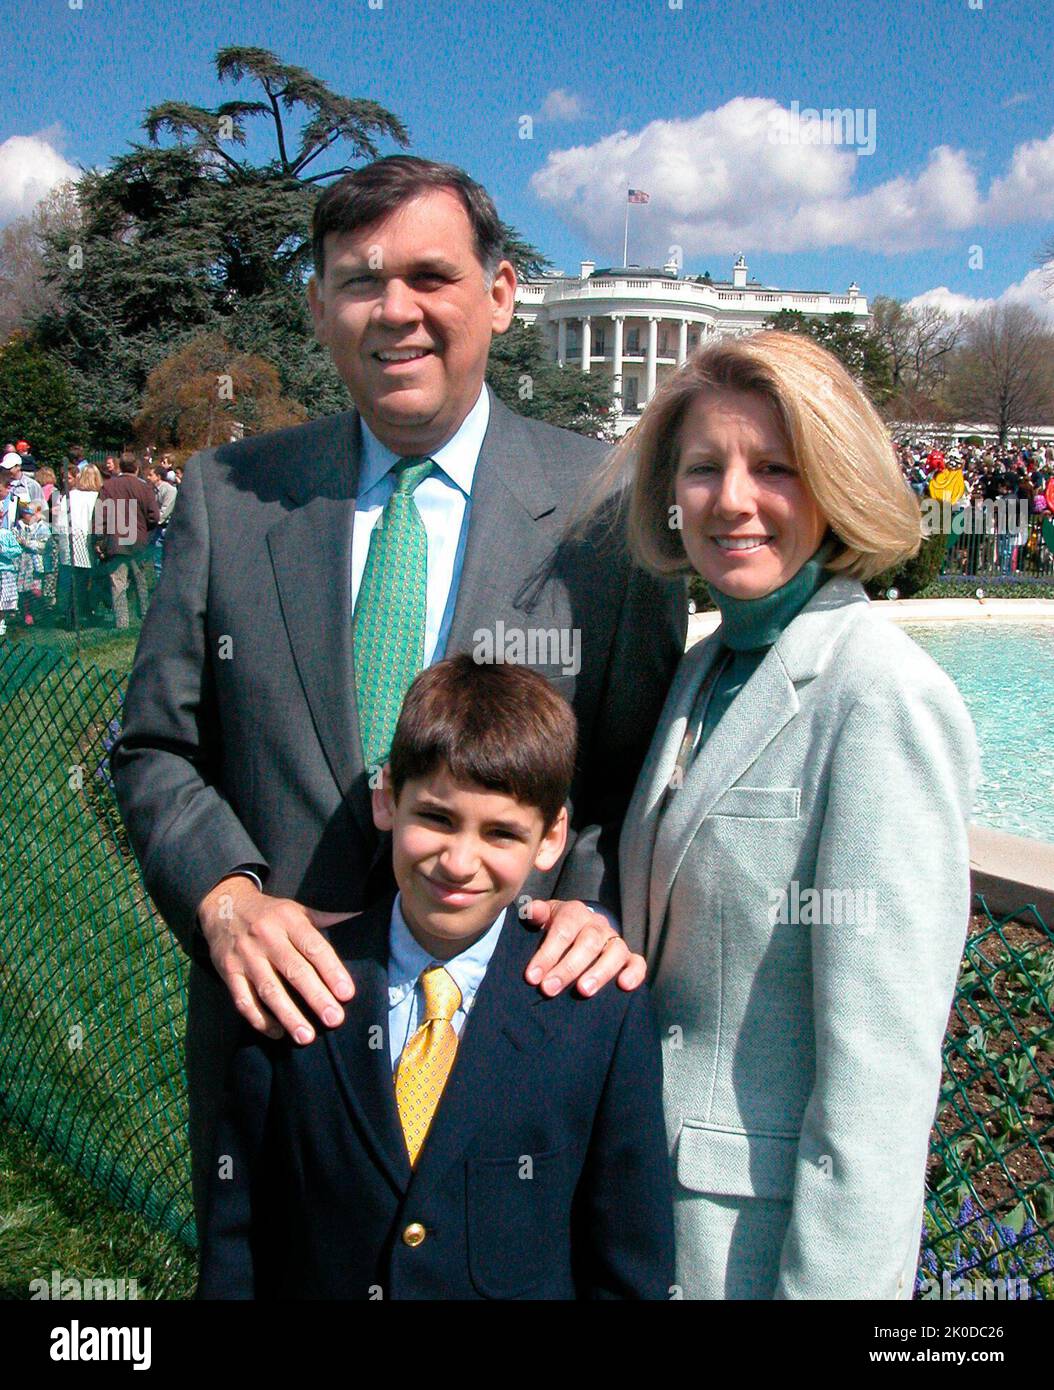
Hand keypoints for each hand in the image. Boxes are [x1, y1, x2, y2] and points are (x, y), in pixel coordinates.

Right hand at [197, 875, 358, 1043]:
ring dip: (288, 1015)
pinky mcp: (228, 972)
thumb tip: (359, 919)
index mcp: (288, 920)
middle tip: (334, 1019)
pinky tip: (277, 1033)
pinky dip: (259, 1019)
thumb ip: (326, 919)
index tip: (347, 993)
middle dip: (315, 997)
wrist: (223, 905)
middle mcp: (266, 937)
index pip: (314, 947)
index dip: (331, 970)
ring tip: (306, 1036)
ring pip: (268, 989)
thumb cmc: (270, 913)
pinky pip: (243, 1000)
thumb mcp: (297, 909)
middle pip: (294, 970)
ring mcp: (245, 956)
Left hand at [522, 898, 645, 997]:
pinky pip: (637, 963)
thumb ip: (535, 914)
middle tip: (549, 988)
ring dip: (599, 972)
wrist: (576, 930)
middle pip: (588, 942)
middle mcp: (597, 924)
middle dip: (568, 968)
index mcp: (575, 912)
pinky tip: (624, 986)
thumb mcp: (542, 918)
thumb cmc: (554, 928)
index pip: (563, 930)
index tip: (532, 977)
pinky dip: (634, 973)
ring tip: (583, 991)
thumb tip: (532, 911)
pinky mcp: (629, 957)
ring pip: (615, 952)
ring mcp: (615, 940)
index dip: (547, 953)